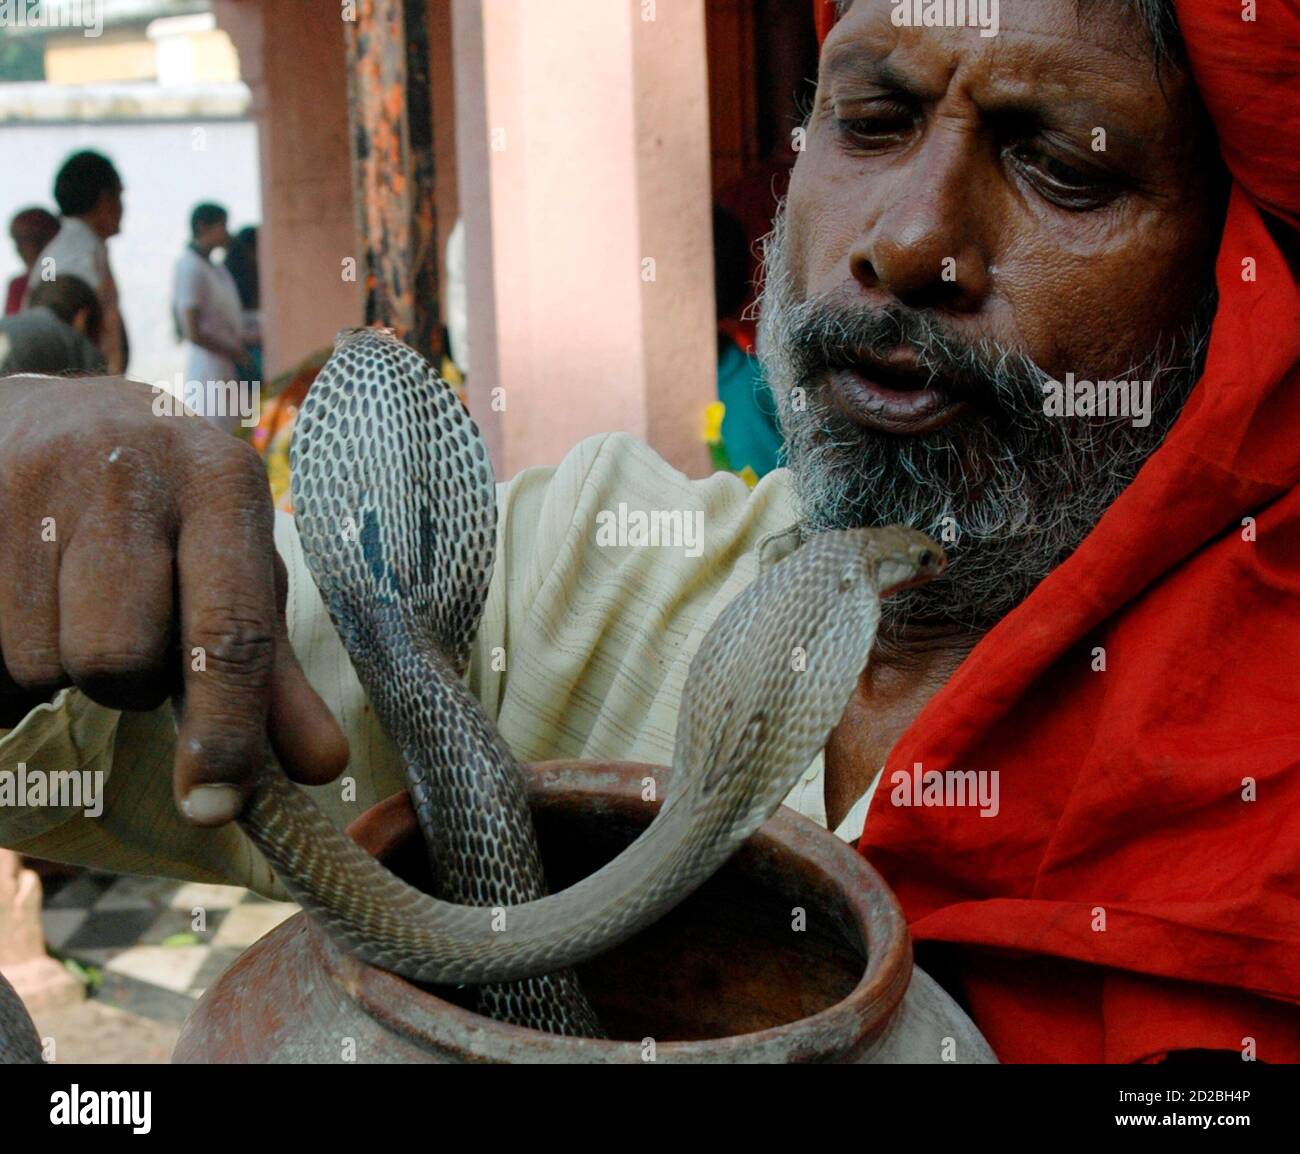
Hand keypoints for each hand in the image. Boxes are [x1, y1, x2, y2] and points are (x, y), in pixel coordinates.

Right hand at [0, 376, 348, 824]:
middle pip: (117, 657)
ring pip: (34, 660)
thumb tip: (323, 769)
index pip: (230, 626)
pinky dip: (0, 653)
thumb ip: (274, 676)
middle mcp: (129, 471)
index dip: (225, 727)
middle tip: (127, 632)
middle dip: (124, 680)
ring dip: (53, 665)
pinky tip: (20, 598)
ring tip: (69, 602)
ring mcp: (28, 478)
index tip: (212, 805)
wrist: (52, 418)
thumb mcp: (237, 572)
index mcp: (221, 484)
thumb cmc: (170, 516)